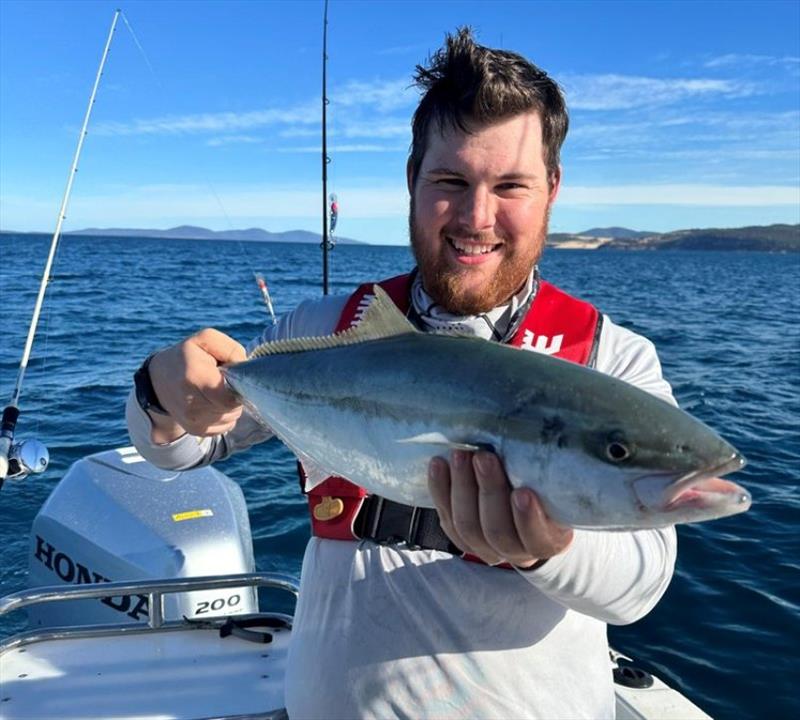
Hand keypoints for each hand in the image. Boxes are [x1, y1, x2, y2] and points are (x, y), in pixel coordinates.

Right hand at [148, 328, 245, 440]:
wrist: (160, 379)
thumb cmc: (188, 356)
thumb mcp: (207, 339)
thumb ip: (232, 350)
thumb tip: (246, 371)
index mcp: (195, 377)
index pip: (230, 398)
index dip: (238, 388)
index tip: (232, 377)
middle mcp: (191, 404)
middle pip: (232, 408)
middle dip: (235, 395)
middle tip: (224, 382)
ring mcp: (192, 421)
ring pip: (231, 418)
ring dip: (230, 405)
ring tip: (216, 390)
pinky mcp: (195, 430)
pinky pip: (225, 426)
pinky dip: (224, 415)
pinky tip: (213, 402)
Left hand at [428, 450, 572, 568]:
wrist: (522, 500)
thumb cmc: (545, 487)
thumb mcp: (553, 483)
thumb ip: (546, 472)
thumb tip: (552, 436)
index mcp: (548, 539)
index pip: (538, 538)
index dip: (528, 519)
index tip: (522, 493)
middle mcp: (517, 550)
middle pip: (497, 530)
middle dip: (489, 490)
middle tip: (484, 457)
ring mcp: (485, 547)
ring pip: (468, 526)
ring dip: (462, 486)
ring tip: (460, 455)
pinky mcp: (460, 536)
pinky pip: (446, 517)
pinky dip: (440, 489)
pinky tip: (438, 464)